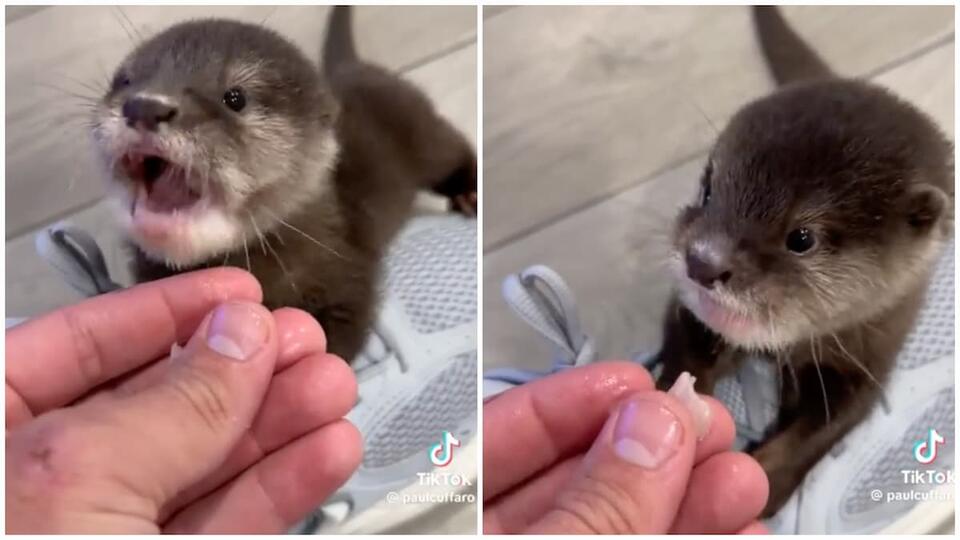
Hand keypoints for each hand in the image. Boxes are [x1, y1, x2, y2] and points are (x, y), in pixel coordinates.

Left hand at [6, 268, 360, 532]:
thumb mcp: (78, 478)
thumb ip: (169, 407)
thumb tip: (240, 338)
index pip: (76, 345)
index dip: (163, 312)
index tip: (235, 292)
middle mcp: (48, 480)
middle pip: (158, 403)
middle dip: (241, 367)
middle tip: (299, 338)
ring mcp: (106, 530)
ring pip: (203, 465)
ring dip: (278, 423)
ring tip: (330, 387)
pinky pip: (226, 524)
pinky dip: (281, 488)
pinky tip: (325, 451)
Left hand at [483, 361, 768, 533]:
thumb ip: (598, 503)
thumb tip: (654, 421)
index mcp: (444, 521)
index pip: (490, 443)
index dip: (561, 405)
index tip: (634, 382)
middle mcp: (495, 537)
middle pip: (565, 483)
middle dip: (645, 451)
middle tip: (710, 423)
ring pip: (612, 528)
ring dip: (684, 501)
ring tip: (743, 478)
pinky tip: (742, 528)